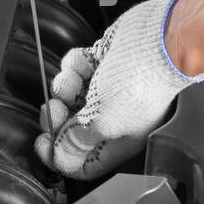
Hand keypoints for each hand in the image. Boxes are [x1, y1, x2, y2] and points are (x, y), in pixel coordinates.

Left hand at [35, 0, 203, 179]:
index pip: (84, 163)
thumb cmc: (142, 81)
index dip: (60, 155)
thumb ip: (77, 140)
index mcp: (118, 139)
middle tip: (54, 107)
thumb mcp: (103, 121)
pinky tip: (85, 61)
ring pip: (71, 95)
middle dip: (58, 116)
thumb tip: (61, 156)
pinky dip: (75, 64)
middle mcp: (114, 117)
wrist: (158, 39)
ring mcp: (108, 90)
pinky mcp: (105, 64)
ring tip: (74, 78)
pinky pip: (78, 68)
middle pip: (72, 128)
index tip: (44, 141)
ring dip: (65, 86)